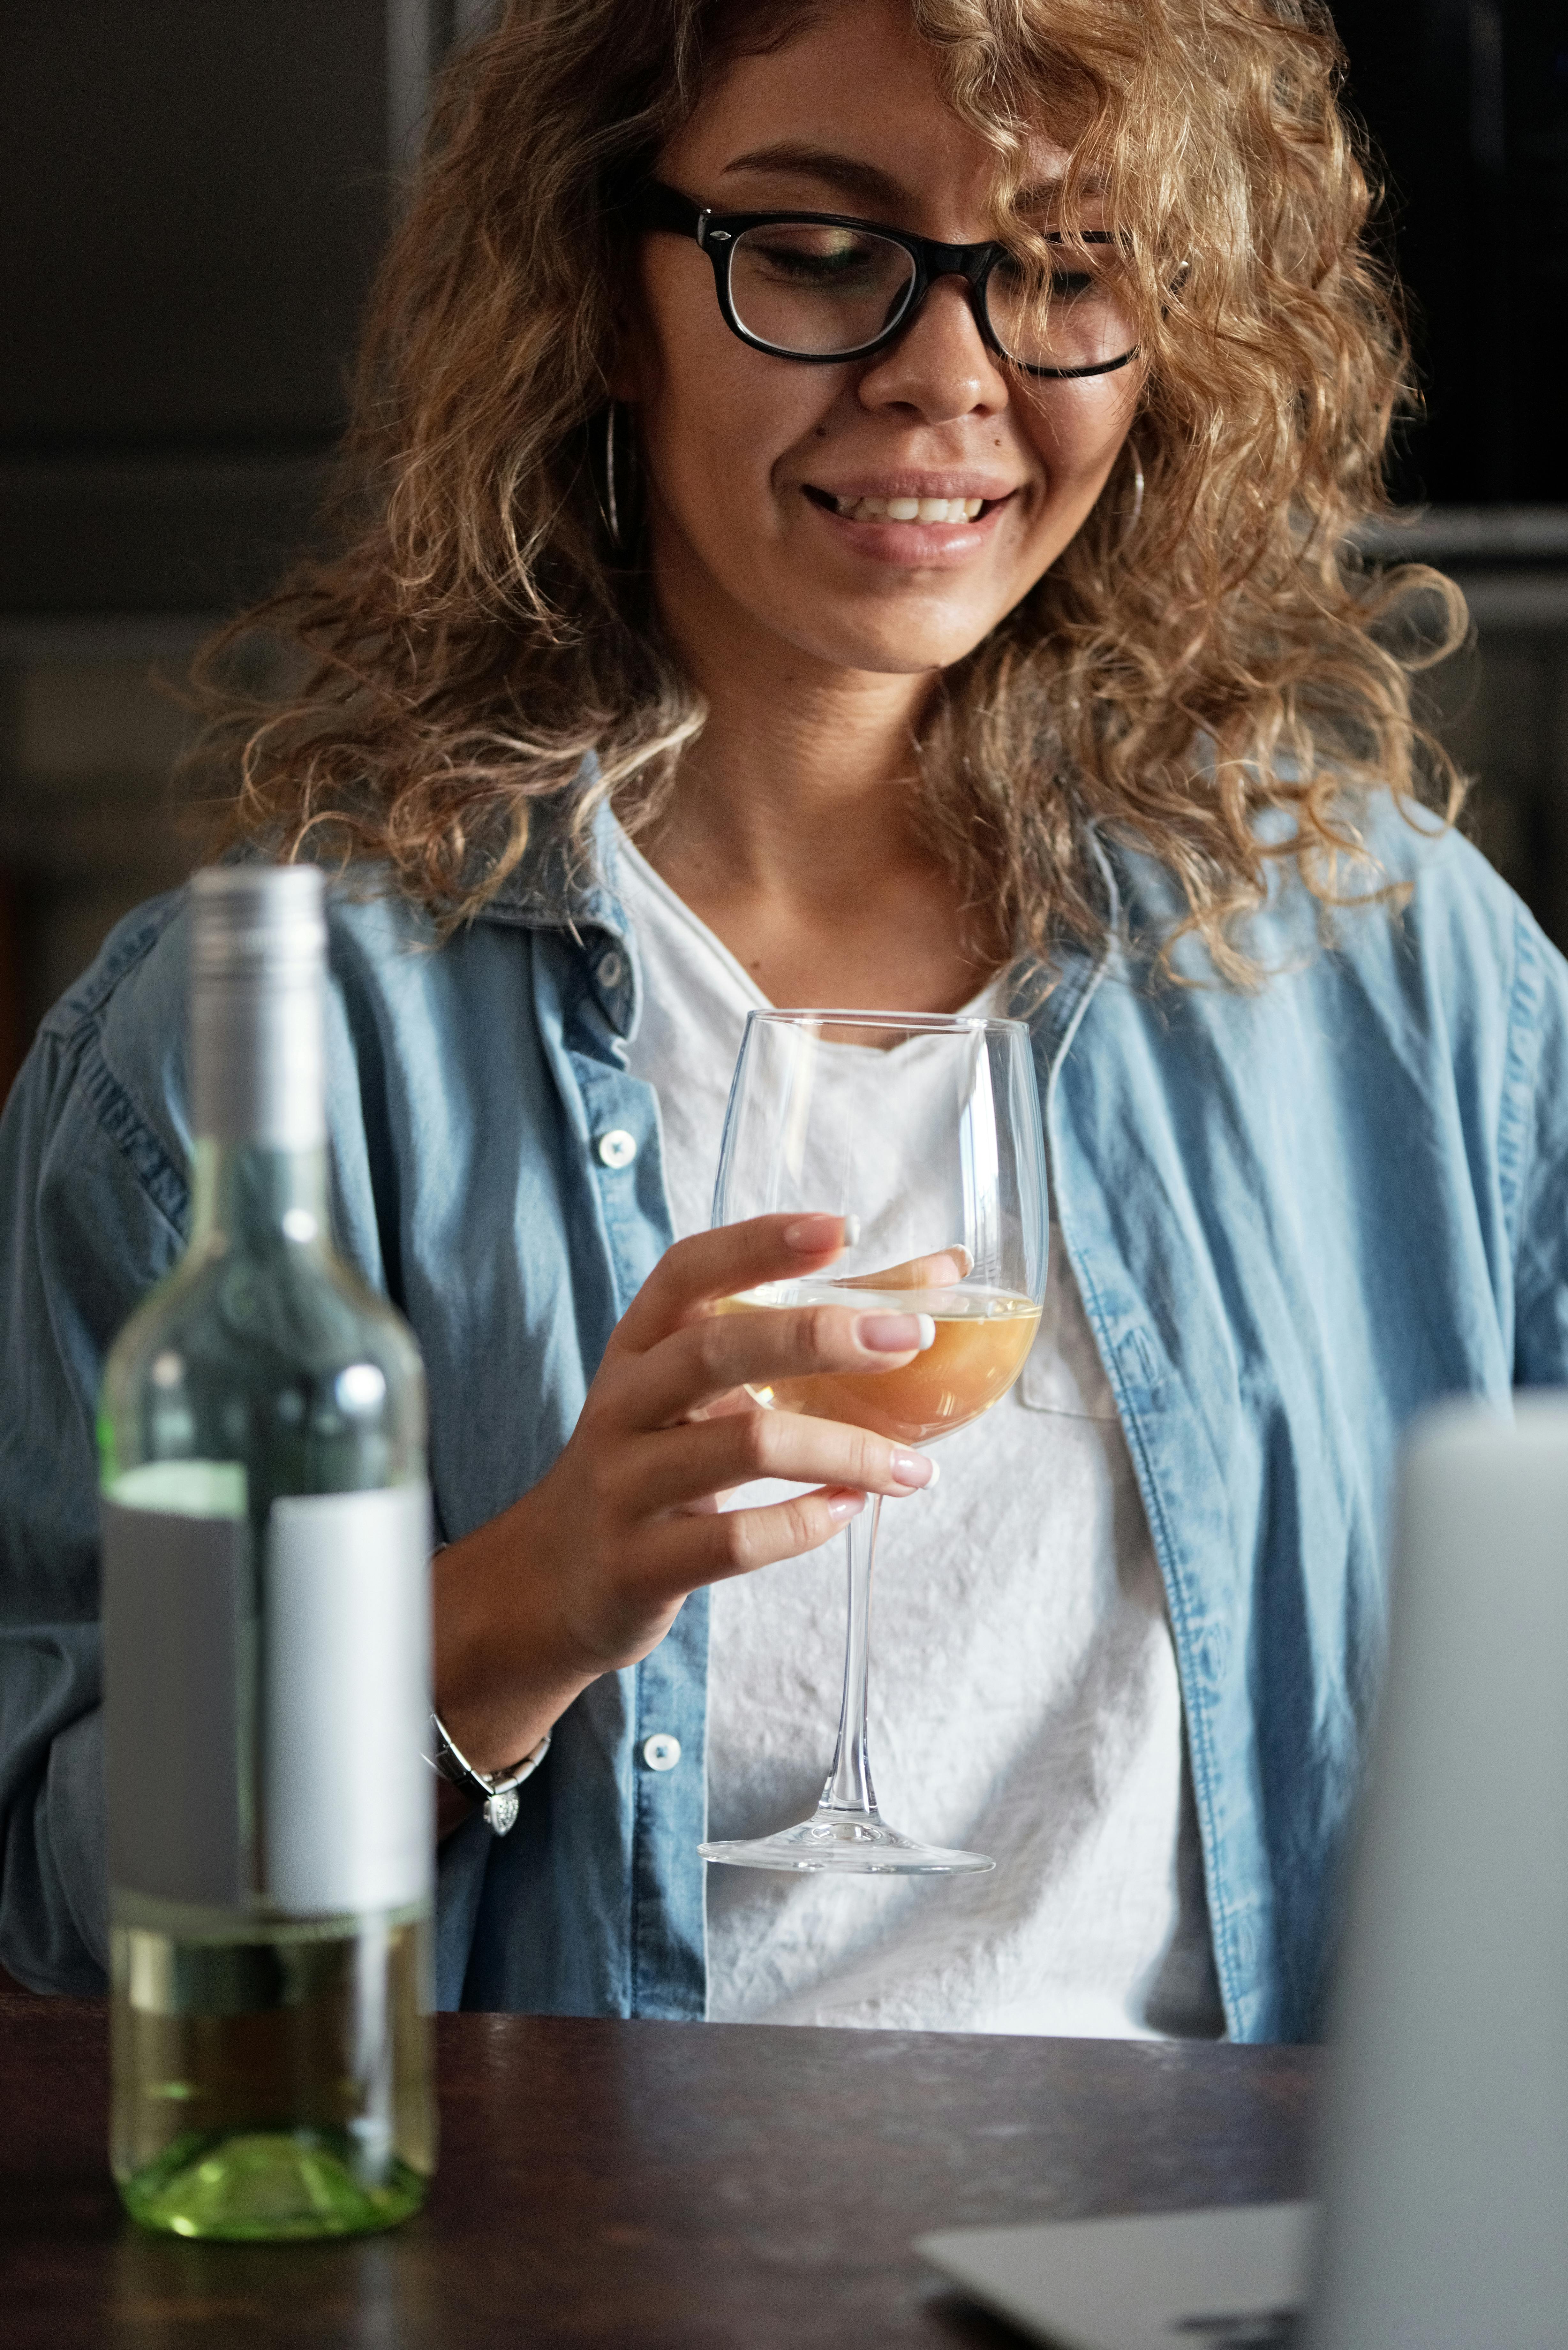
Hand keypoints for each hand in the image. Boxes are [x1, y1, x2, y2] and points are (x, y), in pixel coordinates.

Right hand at [432, 1212, 936, 1790]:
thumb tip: (938, 1274)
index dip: (760, 1243)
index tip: (841, 1228)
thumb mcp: (704, 1393)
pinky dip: (805, 1522)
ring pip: (742, 1447)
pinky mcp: (639, 1564)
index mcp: (639, 1346)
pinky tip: (851, 1509)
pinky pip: (733, 1542)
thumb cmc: (652, 1462)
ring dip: (846, 1451)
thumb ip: (809, 1333)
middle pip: (716, 1349)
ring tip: (914, 1468)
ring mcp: (624, 1485)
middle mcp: (624, 1403)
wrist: (550, 1581)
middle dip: (819, 1336)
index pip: (688, 1270)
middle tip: (912, 1339)